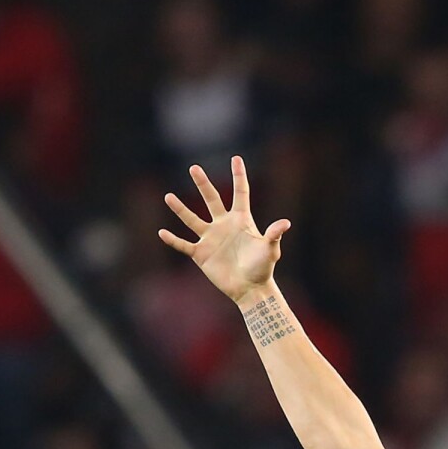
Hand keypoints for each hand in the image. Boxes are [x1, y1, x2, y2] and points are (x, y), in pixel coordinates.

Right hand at [159, 156, 290, 304]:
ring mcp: (211, 239)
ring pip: (192, 220)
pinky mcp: (202, 254)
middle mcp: (224, 225)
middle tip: (194, 168)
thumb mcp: (270, 250)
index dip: (239, 176)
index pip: (240, 193)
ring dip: (180, 209)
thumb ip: (274, 235)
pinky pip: (184, 245)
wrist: (250, 289)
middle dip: (202, 184)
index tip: (236, 158)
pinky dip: (173, 240)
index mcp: (241, 220)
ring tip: (168, 197)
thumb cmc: (263, 269)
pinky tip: (162, 233)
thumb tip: (285, 223)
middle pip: (211, 199)